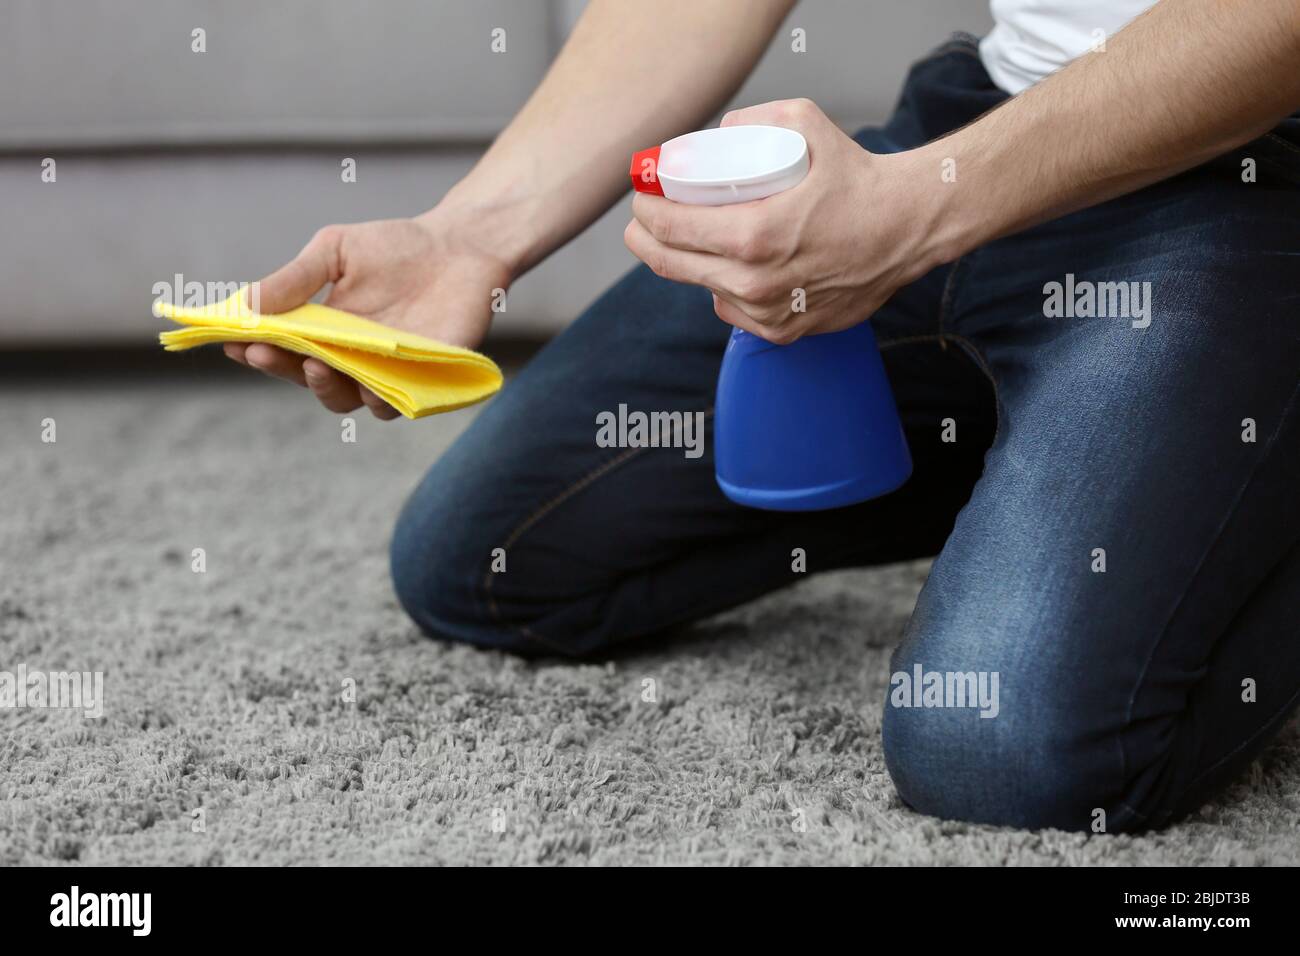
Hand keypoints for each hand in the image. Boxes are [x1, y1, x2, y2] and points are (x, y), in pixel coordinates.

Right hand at [226, 213, 513, 418]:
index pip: (285, 352)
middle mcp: (354, 360)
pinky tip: (371, 382)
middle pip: (312, 381)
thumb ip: (295, 279)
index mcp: (326, 332)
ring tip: (319, 364)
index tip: (233, 343)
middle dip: (286, 370)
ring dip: (330, 388)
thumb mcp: (335, 251)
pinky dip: (384, 395)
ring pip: (353, 400)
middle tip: (268, 351)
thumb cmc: (395, 247)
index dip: (258, 352)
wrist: (460, 245)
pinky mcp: (428, 378)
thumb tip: (243, 306)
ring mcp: (390, 373)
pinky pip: (402, 400)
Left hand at [623, 98, 943, 343]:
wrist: (906, 229)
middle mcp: (754, 281)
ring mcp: (767, 311)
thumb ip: (754, 121)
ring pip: (699, 286)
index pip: (667, 228)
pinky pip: (731, 309)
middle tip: (645, 218)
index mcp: (753, 235)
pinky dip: (723, 288)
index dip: (643, 208)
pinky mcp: (781, 331)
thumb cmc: (858, 179)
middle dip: (646, 236)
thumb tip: (715, 137)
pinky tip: (731, 267)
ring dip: (685, 261)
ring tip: (689, 237)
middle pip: (669, 263)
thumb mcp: (806, 125)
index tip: (642, 194)